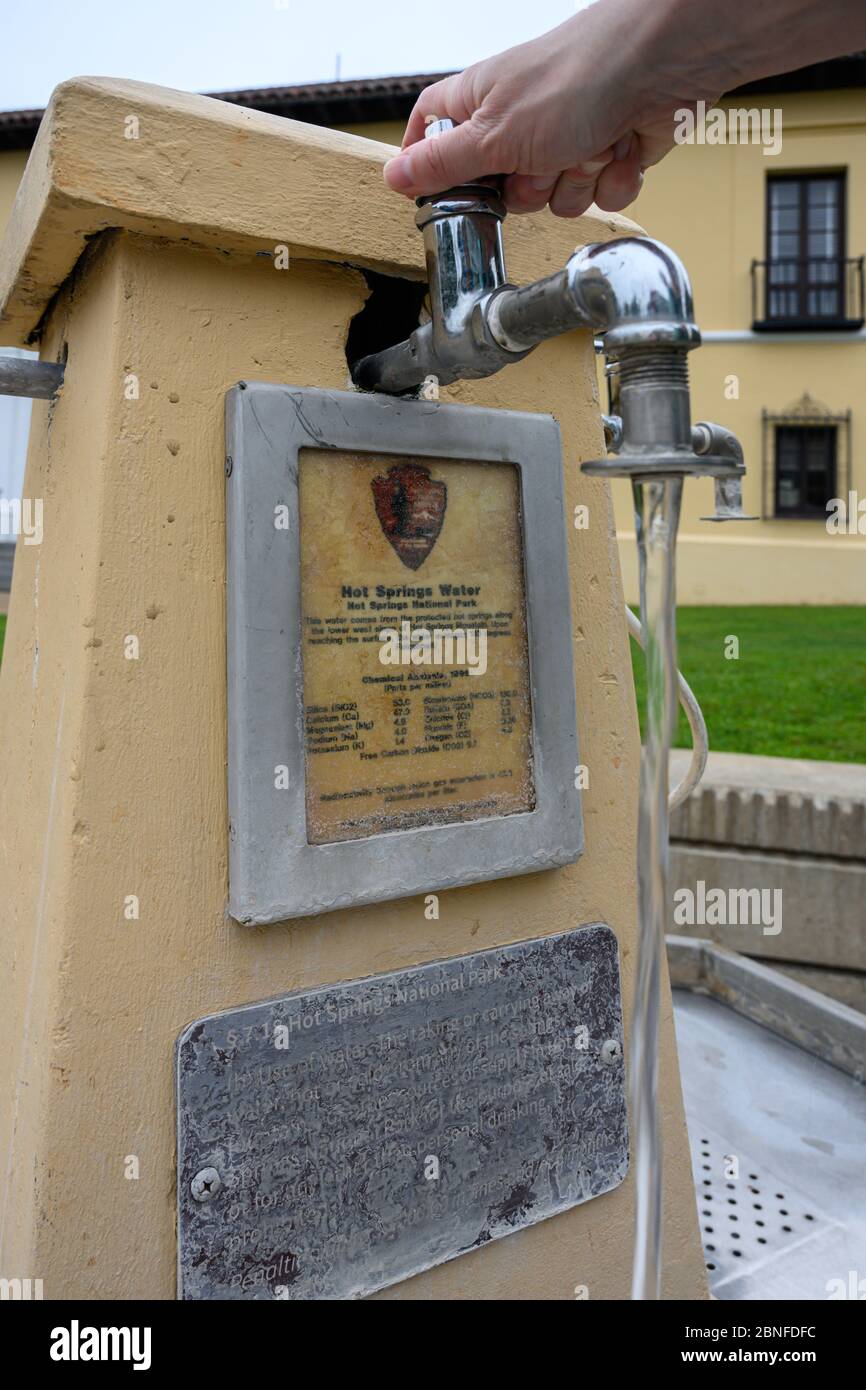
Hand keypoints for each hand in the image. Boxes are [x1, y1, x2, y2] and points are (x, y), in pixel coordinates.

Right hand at [383, 5, 692, 217]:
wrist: (659, 65)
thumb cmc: (575, 80)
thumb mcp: (493, 134)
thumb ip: (443, 164)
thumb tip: (394, 176)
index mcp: (482, 102)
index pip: (434, 129)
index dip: (429, 162)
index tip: (436, 192)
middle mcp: (522, 119)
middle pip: (502, 188)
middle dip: (526, 190)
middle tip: (538, 162)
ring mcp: (568, 135)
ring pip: (555, 197)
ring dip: (575, 183)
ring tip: (589, 146)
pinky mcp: (610, 151)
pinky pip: (599, 193)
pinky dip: (613, 179)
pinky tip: (622, 151)